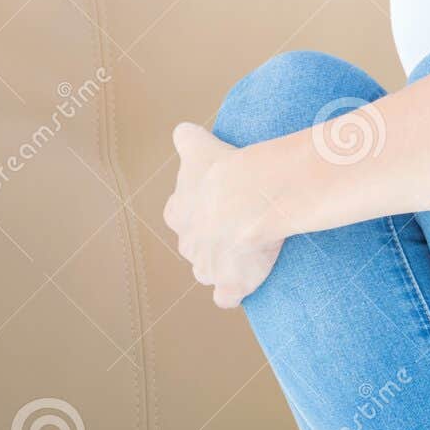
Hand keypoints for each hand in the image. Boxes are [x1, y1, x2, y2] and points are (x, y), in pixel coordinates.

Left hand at [164, 122, 284, 308]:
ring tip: (246, 252)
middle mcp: (188, 242)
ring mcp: (207, 267)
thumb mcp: (199, 146)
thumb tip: (182, 132)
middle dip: (210, 239)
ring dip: (222, 265)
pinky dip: (233, 293)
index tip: (217, 202)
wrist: (250, 199)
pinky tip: (244, 286)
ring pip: (208, 271)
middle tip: (237, 224)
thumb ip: (187, 140)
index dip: (198, 209)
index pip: (180, 214)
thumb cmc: (225, 171)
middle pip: (195, 245)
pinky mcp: (231, 284)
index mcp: (179, 212)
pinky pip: (226, 297)